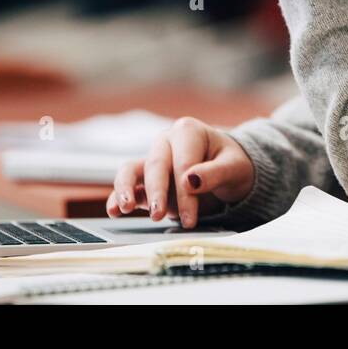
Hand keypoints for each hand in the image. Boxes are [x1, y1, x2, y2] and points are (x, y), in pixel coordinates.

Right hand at [105, 117, 254, 228]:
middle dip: (156, 192)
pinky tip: (113, 210)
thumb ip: (214, 173)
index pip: (182, 164)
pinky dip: (118, 196)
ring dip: (126, 189)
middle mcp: (166, 142)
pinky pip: (128, 184)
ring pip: (131, 170)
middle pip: (155, 165)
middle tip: (158, 216)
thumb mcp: (234, 167)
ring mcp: (153, 160)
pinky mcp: (145, 180)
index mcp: (187, 131)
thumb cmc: (232, 164)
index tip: (190, 217)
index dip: (184, 193)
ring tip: (126, 208)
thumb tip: (190, 180)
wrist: (228, 171)